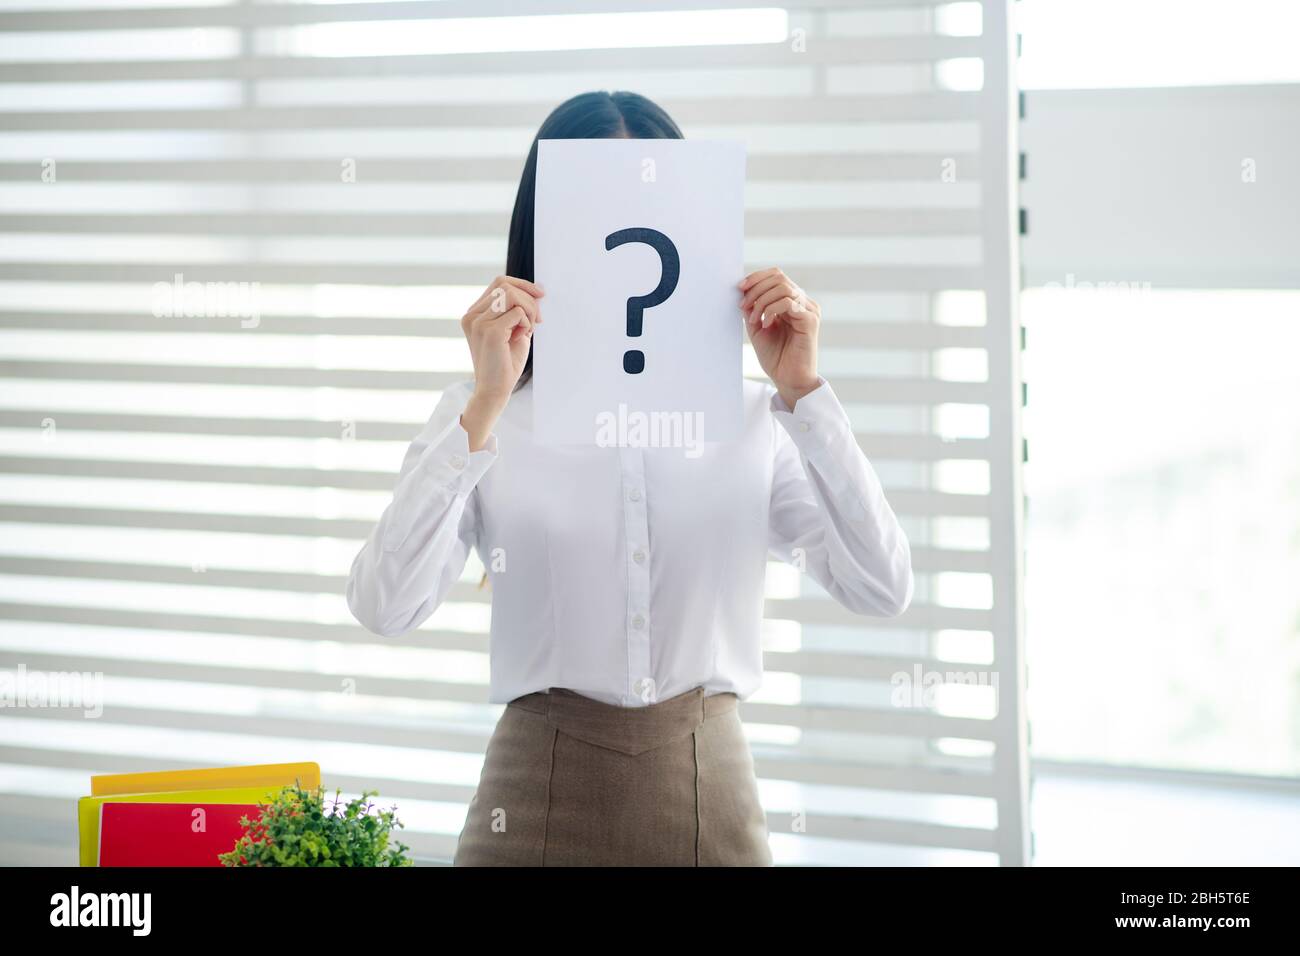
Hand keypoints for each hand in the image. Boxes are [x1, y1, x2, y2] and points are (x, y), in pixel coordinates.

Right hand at [459, 275, 542, 448]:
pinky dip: (526, 323)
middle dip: (529, 298)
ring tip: (528, 330)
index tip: (540, 295)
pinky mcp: (489, 330)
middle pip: (506, 285)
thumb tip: (537, 291)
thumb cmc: (505, 363)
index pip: (499, 282)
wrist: (495, 390)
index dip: (522, 284)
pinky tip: (521, 338)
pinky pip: (517, 312)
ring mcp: (478, 322)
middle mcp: (472, 315)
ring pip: (511, 295)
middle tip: (538, 320)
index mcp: (474, 314)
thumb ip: (518, 310)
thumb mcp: (513, 330)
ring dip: (529, 310)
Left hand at [739, 267, 820, 408]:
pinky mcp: (811, 321)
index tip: (740, 288)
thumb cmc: (776, 357)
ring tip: (754, 319)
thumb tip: (742, 290)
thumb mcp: (757, 328)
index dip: (757, 277)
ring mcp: (809, 310)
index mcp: (792, 302)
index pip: (776, 276)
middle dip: (756, 288)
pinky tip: (766, 324)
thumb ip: (752, 309)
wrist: (789, 380)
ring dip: (762, 301)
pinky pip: (789, 302)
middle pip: (779, 277)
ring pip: (784, 288)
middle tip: (743, 305)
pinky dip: (772, 310)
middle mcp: (803, 303)